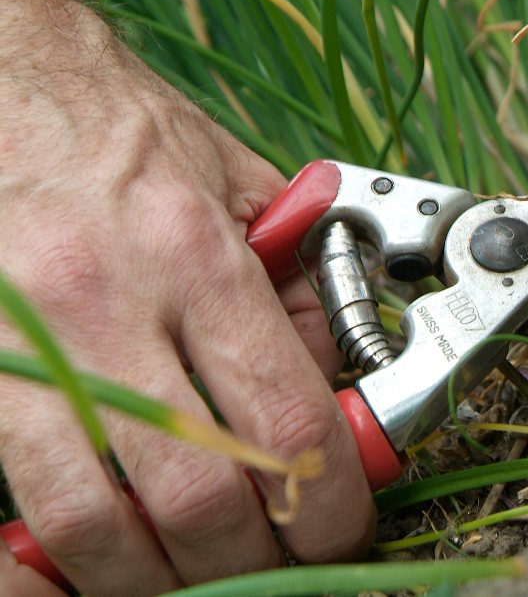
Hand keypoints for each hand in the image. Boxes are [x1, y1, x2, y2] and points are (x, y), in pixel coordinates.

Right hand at [0, 0, 374, 593]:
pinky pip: (13, 500)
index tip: (345, 527)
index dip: (331, 502)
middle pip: (201, 493)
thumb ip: (295, 275)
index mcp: (196, 254)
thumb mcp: (234, 177)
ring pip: (97, 520)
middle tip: (277, 562)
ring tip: (192, 573)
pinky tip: (84, 571)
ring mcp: (24, 344)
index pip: (287, 419)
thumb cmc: (114, 125)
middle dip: (252, 556)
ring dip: (157, 574)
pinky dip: (49, 563)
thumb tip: (339, 371)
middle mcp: (110, 304)